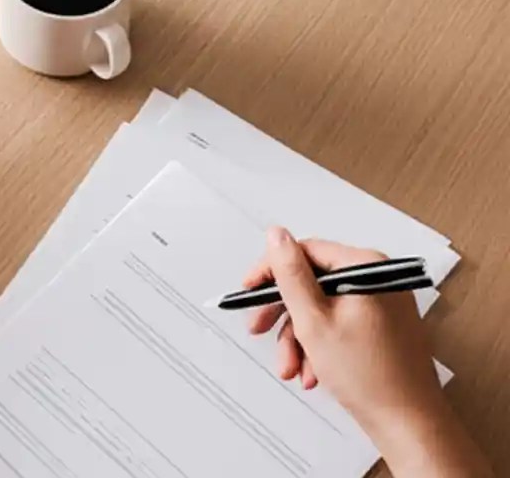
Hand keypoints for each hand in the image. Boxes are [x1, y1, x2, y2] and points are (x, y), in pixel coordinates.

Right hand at [244, 228, 444, 430]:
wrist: (409, 423)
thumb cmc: (369, 375)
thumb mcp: (313, 320)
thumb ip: (291, 274)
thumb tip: (276, 236)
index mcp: (366, 268)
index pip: (306, 252)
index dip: (271, 272)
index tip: (249, 291)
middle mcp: (377, 280)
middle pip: (312, 283)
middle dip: (284, 313)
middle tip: (258, 330)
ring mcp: (382, 304)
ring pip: (321, 308)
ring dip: (299, 338)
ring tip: (291, 367)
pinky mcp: (382, 327)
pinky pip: (338, 325)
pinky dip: (319, 347)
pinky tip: (313, 373)